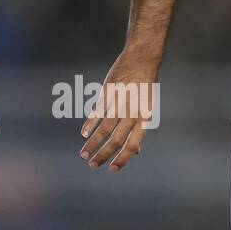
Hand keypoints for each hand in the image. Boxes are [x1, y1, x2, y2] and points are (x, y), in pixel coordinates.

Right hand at [80, 53, 158, 170]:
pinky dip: (90, 124)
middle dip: (103, 155)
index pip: (133, 145)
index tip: (112, 169)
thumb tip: (137, 152)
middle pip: (116, 140)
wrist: (141, 60)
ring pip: (105, 129)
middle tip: (92, 165)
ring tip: (83, 154)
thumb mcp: (147, 109)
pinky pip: (98, 112)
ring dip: (93, 143)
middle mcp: (132, 113)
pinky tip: (84, 134)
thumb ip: (139, 130)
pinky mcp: (109, 93)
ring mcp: (120, 103)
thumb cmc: (144, 88)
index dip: (123, 159)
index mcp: (144, 119)